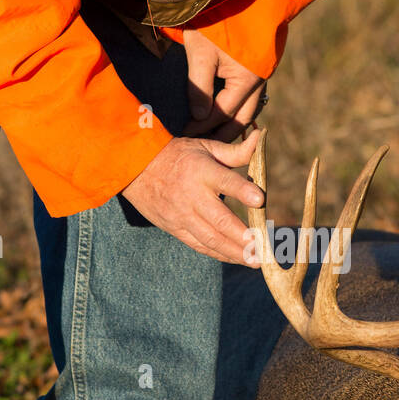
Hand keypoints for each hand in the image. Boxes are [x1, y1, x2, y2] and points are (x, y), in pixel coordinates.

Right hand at [120, 133, 263, 265]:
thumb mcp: (205, 147)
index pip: (224, 181)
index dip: (242, 191)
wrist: (136, 168)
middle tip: (262, 247)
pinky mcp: (174, 228)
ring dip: (234, 252)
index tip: (260, 199)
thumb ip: (235, 151)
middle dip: (242, 236)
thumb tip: (260, 138)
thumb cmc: (179, 156)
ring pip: (211, 238)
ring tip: (255, 261)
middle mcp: (192, 195)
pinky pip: (199, 245)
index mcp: (202, 170)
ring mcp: (182, 215)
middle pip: (219, 219)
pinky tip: (236, 259)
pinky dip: (219, 254)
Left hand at [182, 28, 266, 141]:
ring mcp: (263, 73)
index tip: (185, 134)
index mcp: (247, 79)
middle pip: (242, 118)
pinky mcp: (260, 64)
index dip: (203, 127)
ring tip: (212, 133)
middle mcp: (260, 80)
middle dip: (222, 133)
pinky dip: (238, 105)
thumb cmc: (219, 18)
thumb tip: (199, 118)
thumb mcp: (201, 51)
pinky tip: (225, 110)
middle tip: (201, 145)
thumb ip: (199, 86)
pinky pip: (250, 94)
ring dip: (232, 121)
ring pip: (249, 107)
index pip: (222, 113)